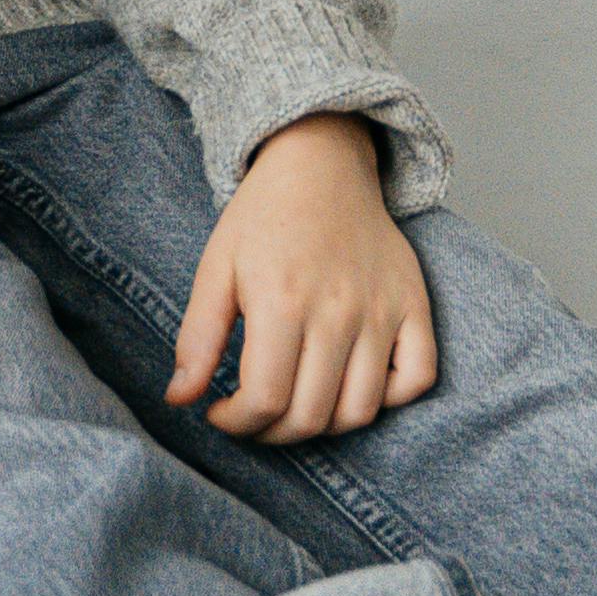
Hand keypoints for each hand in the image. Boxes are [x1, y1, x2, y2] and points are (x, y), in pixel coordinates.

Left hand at [167, 112, 436, 443]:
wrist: (321, 163)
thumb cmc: (263, 217)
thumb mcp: (214, 268)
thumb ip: (196, 338)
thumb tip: (179, 400)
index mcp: (282, 301)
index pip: (264, 400)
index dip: (236, 424)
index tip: (220, 413)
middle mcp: (338, 311)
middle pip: (311, 416)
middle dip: (271, 433)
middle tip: (253, 416)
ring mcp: (383, 311)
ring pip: (361, 411)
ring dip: (323, 426)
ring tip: (295, 404)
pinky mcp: (415, 306)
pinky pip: (418, 379)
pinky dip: (388, 399)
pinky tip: (351, 384)